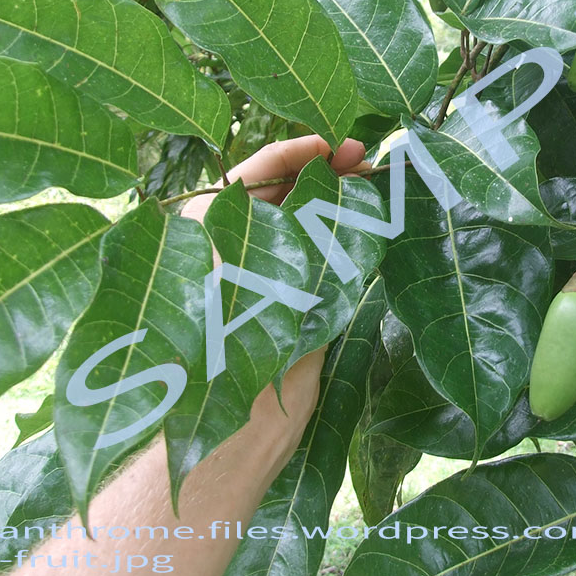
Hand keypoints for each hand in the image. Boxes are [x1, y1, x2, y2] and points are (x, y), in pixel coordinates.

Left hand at [181, 135, 368, 453]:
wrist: (241, 432)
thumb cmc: (234, 349)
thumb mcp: (271, 271)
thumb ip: (302, 223)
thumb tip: (338, 176)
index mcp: (201, 234)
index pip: (252, 173)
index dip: (297, 152)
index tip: (339, 143)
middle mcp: (224, 250)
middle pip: (276, 193)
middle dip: (323, 173)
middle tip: (368, 159)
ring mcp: (253, 277)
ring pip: (295, 222)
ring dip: (334, 200)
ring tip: (374, 184)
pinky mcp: (279, 304)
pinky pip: (309, 254)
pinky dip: (337, 235)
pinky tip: (368, 222)